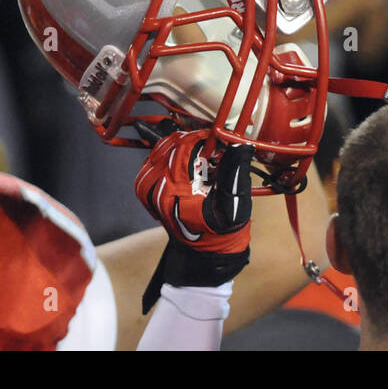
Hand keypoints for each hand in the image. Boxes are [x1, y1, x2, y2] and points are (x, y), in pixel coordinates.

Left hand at [133, 129, 252, 311]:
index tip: (218, 139)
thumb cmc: (221, 230)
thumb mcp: (233, 203)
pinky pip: (154, 160)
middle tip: (212, 150)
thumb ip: (235, 172)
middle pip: (170, 145)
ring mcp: (148, 189)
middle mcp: (155, 188)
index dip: (202, 137)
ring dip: (182, 147)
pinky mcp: (147, 190)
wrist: (207, 251)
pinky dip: (170, 156)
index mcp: (174, 190)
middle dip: (193, 142)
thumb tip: (240, 145)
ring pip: (161, 149)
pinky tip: (186, 164)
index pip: (182, 147)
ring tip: (201, 158)